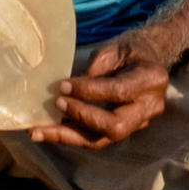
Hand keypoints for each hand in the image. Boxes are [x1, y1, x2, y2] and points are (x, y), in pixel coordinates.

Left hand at [35, 35, 178, 146]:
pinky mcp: (124, 131)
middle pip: (115, 126)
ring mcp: (138, 123)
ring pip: (102, 139)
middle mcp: (149, 107)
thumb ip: (95, 70)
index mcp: (150, 80)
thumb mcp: (113, 50)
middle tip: (56, 103)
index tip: (63, 86)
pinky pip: (96, 139)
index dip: (88, 91)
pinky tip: (47, 132)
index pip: (118, 92)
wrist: (148, 60)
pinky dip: (70, 136)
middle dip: (81, 117)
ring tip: (38, 131)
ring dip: (68, 136)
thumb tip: (68, 89)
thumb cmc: (130, 50)